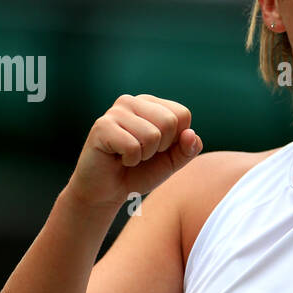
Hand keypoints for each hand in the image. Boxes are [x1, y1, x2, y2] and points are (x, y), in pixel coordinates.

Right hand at [67, 94, 201, 207]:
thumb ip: (188, 149)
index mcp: (151, 104)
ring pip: (152, 135)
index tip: (159, 149)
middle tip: (143, 153)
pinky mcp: (102, 126)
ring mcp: (116, 112)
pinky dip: (130, 160)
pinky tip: (118, 158)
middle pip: (170, 121)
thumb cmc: (139, 172)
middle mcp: (133, 101)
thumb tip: (190, 134)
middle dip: (161, 148)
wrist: (107, 191)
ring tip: (129, 155)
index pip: (182, 114)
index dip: (176, 140)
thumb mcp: (172, 162)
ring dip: (144, 155)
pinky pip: (133, 146)